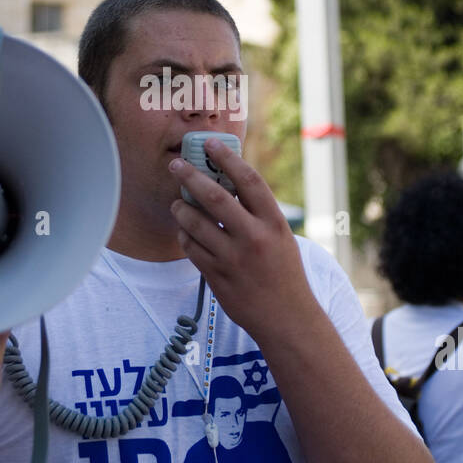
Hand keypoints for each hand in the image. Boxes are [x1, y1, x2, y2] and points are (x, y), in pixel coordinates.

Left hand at [168, 137, 314, 338]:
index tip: (209, 143)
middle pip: (214, 197)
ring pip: (195, 223)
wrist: (286, 318)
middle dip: (191, 176)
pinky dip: (184, 236)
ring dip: (180, 209)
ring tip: (176, 204)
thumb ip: (257, 213)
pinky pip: (190, 248)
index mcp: (274, 223)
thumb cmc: (284, 272)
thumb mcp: (280, 237)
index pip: (248, 180)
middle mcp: (253, 237)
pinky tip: (185, 233)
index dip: (227, 158)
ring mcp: (233, 258)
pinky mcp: (216, 276)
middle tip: (176, 165)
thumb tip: (227, 182)